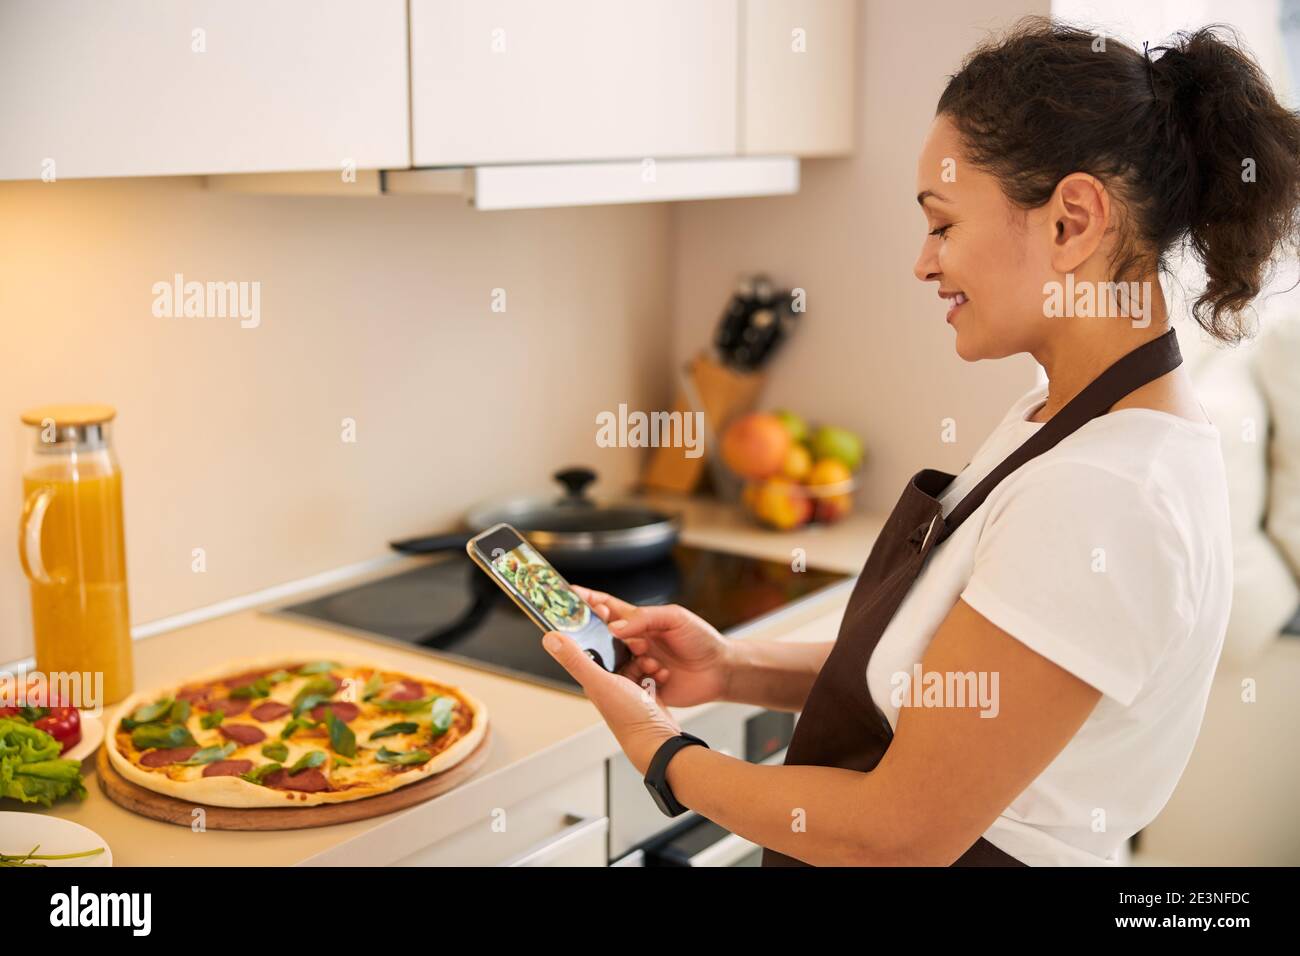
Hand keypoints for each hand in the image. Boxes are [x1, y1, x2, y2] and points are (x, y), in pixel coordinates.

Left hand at [541, 629, 681, 774]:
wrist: (657, 740)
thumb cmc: (628, 717)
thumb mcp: (601, 682)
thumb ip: (575, 659)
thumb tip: (549, 637)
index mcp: (593, 677)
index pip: (593, 645)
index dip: (603, 632)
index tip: (614, 621)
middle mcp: (608, 681)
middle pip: (619, 650)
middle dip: (633, 645)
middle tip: (641, 647)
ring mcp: (628, 687)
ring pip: (637, 659)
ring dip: (647, 657)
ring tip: (653, 666)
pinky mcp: (645, 692)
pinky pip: (651, 670)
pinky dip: (657, 669)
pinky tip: (661, 674)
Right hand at [571, 585, 734, 707]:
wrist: (721, 670)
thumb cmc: (702, 640)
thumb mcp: (675, 618)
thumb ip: (644, 619)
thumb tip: (614, 626)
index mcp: (640, 621)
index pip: (607, 608)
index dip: (587, 601)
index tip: (568, 596)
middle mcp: (635, 642)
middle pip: (604, 637)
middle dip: (601, 637)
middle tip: (607, 639)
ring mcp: (638, 664)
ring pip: (615, 663)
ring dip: (629, 662)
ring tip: (653, 660)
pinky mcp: (644, 685)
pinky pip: (630, 683)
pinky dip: (642, 679)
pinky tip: (660, 676)